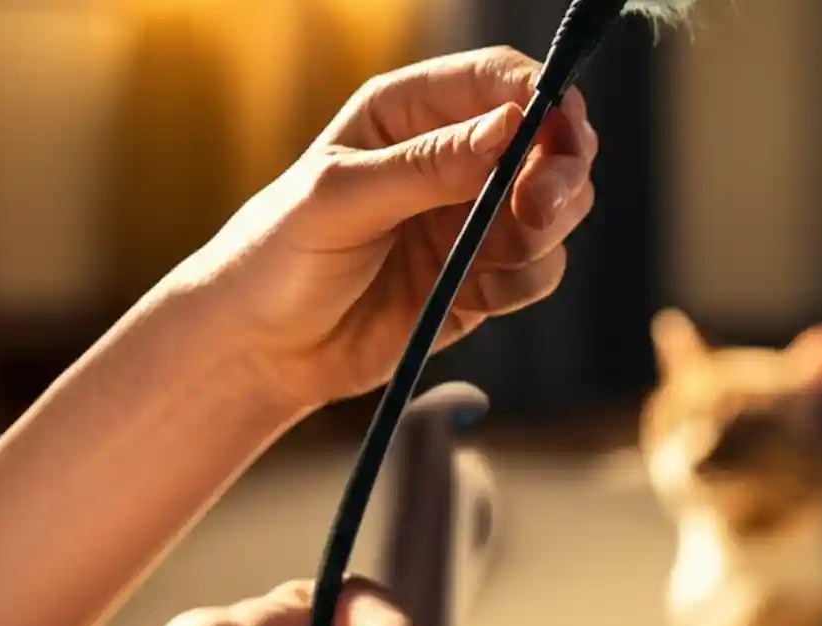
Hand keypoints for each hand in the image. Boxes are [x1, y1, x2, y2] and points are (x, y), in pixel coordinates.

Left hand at [167, 46, 598, 408]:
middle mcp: (452, 157)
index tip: (557, 133)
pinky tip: (474, 297)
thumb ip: (428, 165)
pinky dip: (525, 281)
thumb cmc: (278, 255)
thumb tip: (512, 124)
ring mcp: (472, 219)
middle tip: (537, 209)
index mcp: (410, 113)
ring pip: (558, 205)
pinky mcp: (483, 277)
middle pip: (549, 139)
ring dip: (544, 231)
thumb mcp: (341, 198)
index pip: (499, 79)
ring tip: (492, 259)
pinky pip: (541, 268)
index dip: (541, 98)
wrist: (263, 350)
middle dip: (559, 170)